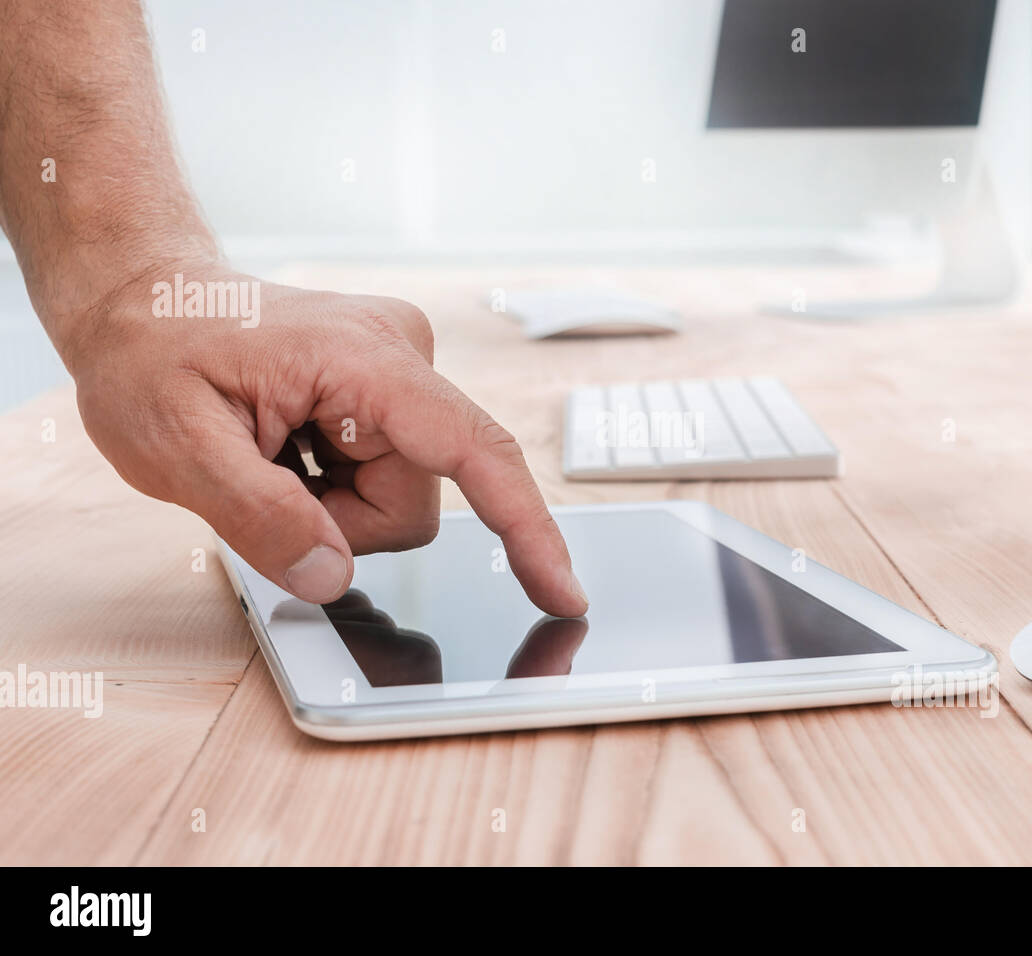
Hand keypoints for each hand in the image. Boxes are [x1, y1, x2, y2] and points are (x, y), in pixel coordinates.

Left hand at [63, 260, 587, 616]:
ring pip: (402, 500)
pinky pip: (389, 479)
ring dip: (333, 509)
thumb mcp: (175, 447)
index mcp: (363, 359)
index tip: (562, 591)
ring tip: (269, 458)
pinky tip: (288, 448)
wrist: (143, 298)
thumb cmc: (151, 352)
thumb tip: (333, 577)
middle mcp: (402, 356)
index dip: (525, 527)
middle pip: (416, 501)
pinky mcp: (391, 392)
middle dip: (340, 523)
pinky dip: (334, 488)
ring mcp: (401, 371)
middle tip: (260, 483)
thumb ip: (258, 517)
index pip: (473, 449)